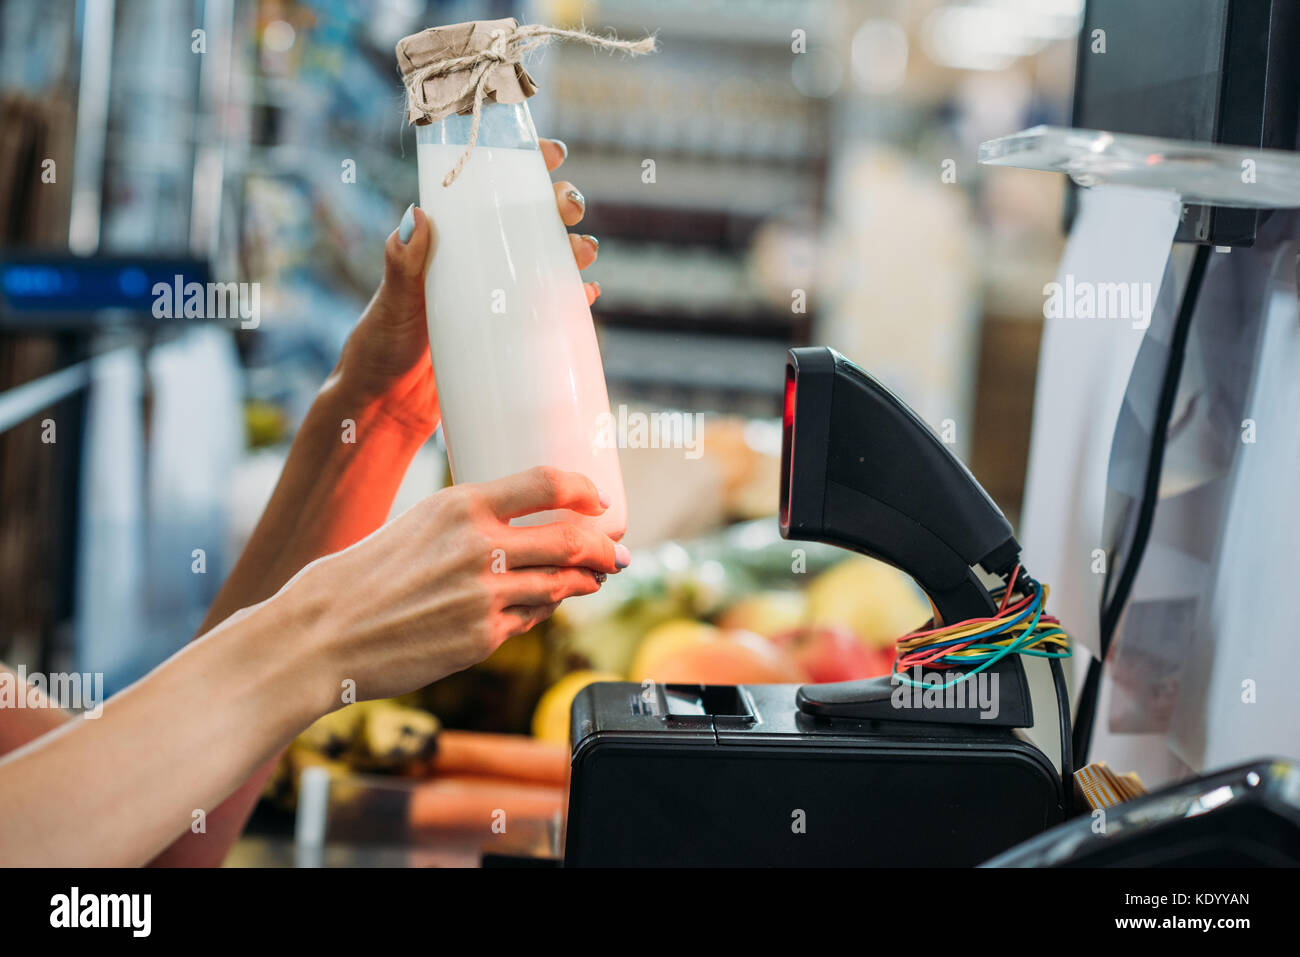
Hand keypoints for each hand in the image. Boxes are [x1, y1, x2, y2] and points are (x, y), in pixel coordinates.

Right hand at [291, 467, 626, 705]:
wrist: (321, 634)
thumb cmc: (363, 575)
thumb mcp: (419, 523)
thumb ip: (472, 523)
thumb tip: (528, 529)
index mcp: (460, 505)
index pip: (548, 483)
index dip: (587, 491)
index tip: (602, 501)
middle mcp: (480, 547)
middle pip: (573, 540)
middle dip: (605, 549)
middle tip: (616, 553)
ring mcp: (485, 596)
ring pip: (561, 586)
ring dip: (584, 583)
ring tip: (593, 579)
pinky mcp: (482, 639)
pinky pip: (531, 621)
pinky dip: (542, 611)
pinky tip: (541, 607)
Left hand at [335, 138, 602, 438]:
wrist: (387, 407)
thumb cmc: (379, 347)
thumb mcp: (391, 302)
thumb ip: (402, 263)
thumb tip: (416, 216)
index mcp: (447, 240)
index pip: (488, 188)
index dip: (524, 163)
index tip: (552, 155)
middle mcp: (475, 260)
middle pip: (528, 218)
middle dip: (558, 204)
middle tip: (570, 209)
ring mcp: (495, 295)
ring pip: (546, 258)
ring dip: (572, 248)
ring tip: (585, 252)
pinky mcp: (509, 330)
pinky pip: (549, 306)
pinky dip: (571, 296)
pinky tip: (586, 293)